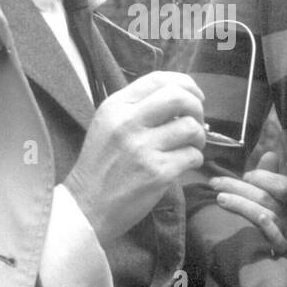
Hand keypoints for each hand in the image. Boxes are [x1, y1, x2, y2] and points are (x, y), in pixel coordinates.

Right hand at [64, 71, 207, 242]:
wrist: (87, 207)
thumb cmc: (101, 166)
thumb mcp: (108, 125)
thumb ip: (137, 108)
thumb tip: (181, 98)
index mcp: (115, 107)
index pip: (158, 79)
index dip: (185, 83)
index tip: (195, 95)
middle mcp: (128, 123)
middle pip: (179, 97)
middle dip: (197, 107)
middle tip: (197, 121)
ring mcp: (143, 148)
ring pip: (191, 127)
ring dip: (199, 137)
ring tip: (190, 146)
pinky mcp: (158, 172)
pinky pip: (192, 155)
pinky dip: (194, 159)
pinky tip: (183, 164)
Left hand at [209, 150, 286, 253]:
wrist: (273, 257)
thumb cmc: (274, 217)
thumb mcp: (273, 195)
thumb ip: (269, 175)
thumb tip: (270, 154)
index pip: (280, 183)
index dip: (260, 177)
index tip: (244, 175)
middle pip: (264, 198)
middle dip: (238, 188)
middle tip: (214, 184)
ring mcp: (285, 232)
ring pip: (266, 215)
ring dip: (243, 205)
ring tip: (219, 199)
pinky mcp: (281, 249)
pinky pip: (278, 239)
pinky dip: (269, 229)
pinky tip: (260, 219)